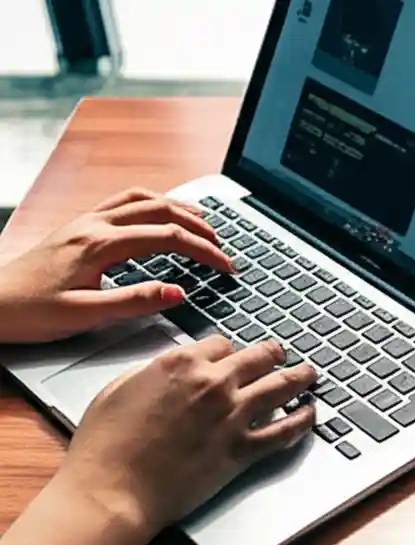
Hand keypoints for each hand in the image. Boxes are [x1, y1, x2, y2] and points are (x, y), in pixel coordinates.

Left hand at [0, 187, 231, 343]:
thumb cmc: (29, 312)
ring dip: (176, 207)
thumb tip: (179, 291)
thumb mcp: (86, 315)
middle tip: (223, 245)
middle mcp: (93, 225)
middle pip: (159, 209)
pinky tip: (158, 215)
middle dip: (198, 225)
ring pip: (141, 199)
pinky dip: (151, 203)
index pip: (167, 237)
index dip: (203, 250)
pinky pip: (122, 202)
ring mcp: (84, 222)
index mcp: (99, 244)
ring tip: (202, 222)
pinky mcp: (78, 227)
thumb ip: (135, 301)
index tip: (225, 266)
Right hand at [50, 336, 317, 537]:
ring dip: (300, 377)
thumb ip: (154, 372)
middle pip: (259, 357)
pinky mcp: (242, 449)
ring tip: (310, 374)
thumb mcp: (120, 388)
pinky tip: (310, 415)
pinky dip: (303, 420)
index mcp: (180, 363)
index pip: (220, 344)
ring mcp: (232, 415)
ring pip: (281, 386)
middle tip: (282, 354)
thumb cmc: (106, 445)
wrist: (113, 489)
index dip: (228, 350)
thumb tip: (171, 370)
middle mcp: (212, 383)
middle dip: (274, 354)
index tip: (233, 355)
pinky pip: (285, 430)